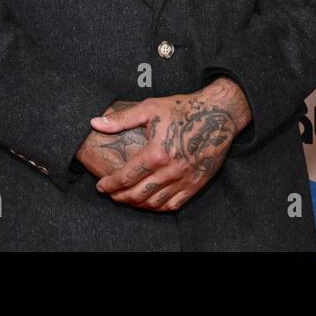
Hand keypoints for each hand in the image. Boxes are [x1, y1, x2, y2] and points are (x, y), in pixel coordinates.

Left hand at [88, 77, 250, 211]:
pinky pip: (174, 204)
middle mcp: (170, 170)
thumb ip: (121, 119)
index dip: (110, 184)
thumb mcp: (150, 108)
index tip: (101, 186)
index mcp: (157, 153)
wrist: (219, 114)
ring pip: (155, 203)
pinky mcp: (196, 184)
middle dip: (120, 197)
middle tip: (111, 194)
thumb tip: (95, 123)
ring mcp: (184, 179)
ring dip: (137, 204)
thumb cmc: (183, 108)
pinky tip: (150, 202)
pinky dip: (158, 207)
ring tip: (127, 198)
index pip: (126, 177)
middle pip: (138, 194)